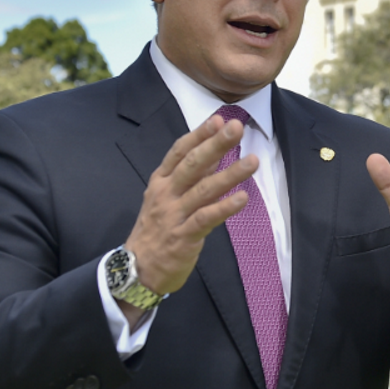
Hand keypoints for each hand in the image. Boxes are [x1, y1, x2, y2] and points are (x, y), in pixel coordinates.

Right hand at [119, 114, 256, 325]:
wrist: (136, 269)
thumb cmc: (157, 230)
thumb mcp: (166, 198)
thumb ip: (190, 177)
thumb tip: (214, 153)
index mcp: (161, 182)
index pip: (179, 152)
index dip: (199, 135)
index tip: (218, 119)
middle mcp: (166, 194)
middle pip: (192, 164)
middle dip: (215, 144)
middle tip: (236, 128)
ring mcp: (174, 215)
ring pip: (203, 190)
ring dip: (230, 174)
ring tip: (252, 161)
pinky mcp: (183, 236)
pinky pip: (206, 219)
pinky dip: (225, 207)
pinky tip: (243, 198)